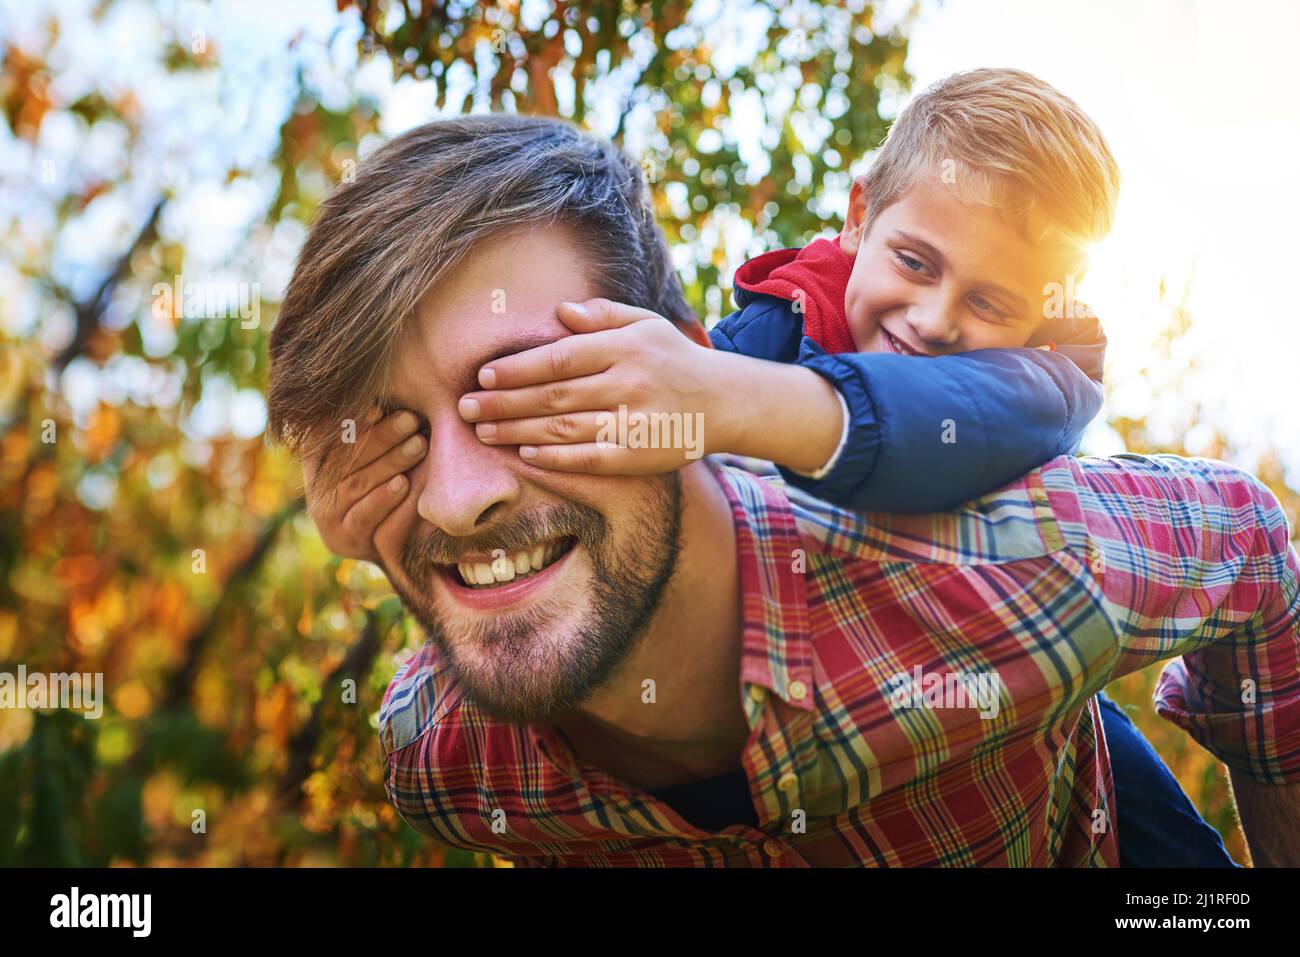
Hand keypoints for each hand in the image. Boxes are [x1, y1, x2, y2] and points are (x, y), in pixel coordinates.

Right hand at [302, 405, 425, 564]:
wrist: (389, 541)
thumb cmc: (388, 481)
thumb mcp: (377, 451)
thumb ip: (374, 425)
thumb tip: (384, 391)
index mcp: (318, 455)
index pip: (330, 434)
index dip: (354, 419)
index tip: (379, 405)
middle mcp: (316, 482)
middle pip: (347, 456)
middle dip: (382, 436)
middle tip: (412, 420)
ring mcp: (326, 512)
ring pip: (357, 483)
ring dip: (390, 463)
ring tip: (418, 446)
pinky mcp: (341, 538)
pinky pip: (362, 516)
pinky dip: (382, 499)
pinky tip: (403, 484)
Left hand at [457, 298, 734, 473]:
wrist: (725, 401)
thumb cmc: (674, 359)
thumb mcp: (645, 324)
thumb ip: (603, 315)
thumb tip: (560, 311)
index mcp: (623, 348)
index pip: (559, 358)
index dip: (517, 369)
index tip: (482, 374)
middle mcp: (626, 383)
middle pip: (552, 395)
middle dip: (503, 402)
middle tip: (465, 408)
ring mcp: (632, 422)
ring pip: (563, 428)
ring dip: (516, 430)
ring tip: (483, 431)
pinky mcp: (638, 456)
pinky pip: (588, 459)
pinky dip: (553, 459)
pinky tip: (523, 454)